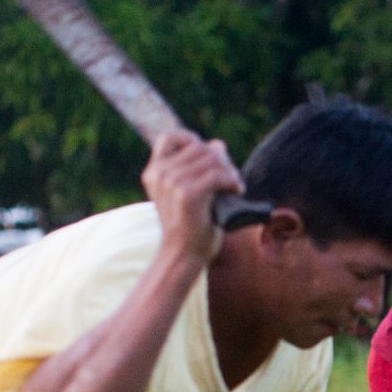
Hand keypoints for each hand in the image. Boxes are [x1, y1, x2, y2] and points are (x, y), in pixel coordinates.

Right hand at [142, 130, 240, 264]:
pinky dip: (233, 181)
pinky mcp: (186, 194)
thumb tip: (218, 144)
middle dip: (221, 161)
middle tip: (230, 179)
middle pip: (200, 147)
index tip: (209, 156)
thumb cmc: (191, 225)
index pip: (171, 137)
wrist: (184, 255)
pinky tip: (237, 191)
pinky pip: (218, 175)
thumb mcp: (190, 192)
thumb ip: (199, 167)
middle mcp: (160, 174)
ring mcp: (171, 183)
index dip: (193, 140)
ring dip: (230, 172)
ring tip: (234, 187)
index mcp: (155, 172)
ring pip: (212, 159)